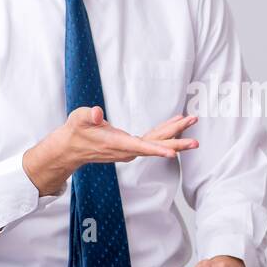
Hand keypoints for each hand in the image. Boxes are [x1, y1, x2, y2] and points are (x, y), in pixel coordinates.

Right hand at [23, 107, 197, 195]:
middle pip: (155, 146)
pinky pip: (152, 140)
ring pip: (157, 142)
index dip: (157, 150)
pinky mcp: (131, 146)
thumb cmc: (75, 131)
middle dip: (177, 142)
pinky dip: (165, 131)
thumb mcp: (78, 119)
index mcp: (116, 144)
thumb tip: (98, 113)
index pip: (140, 147)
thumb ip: (88, 115)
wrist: (71, 148)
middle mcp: (127, 150)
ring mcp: (130, 149)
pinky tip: (176, 122)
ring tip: (191, 121)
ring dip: (175, 134)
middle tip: (196, 141)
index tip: (173, 153)